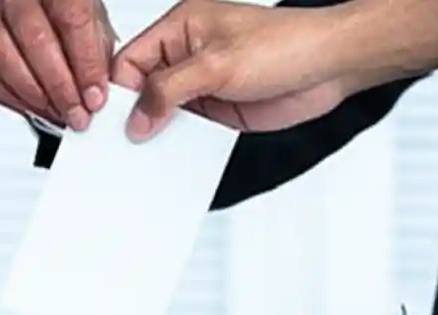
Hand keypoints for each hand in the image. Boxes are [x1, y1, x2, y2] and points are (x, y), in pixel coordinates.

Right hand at [0, 0, 115, 129]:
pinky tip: (29, 106)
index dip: (85, 63)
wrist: (32, 10)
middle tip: (75, 113)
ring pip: (1, 57)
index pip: (71, 17)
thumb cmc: (64, 17)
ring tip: (55, 113)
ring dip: (32, 95)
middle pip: (34, 38)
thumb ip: (95, 55)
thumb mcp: (92, 25)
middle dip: (59, 86)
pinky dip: (6, 98)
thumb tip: (93, 96)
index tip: (94, 97)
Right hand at [113, 0, 437, 140]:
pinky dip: (178, 146)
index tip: (105, 122)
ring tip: (141, 162)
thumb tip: (137, 121)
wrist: (332, 65)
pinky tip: (169, 163)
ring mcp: (202, 84)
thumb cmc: (285, 45)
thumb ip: (171, 91)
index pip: (129, 60)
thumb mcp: (218, 66)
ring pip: (163, 113)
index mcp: (179, 27)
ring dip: (156, 135)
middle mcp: (186, 54)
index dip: (116, 92)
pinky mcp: (219, 109)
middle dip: (132, 117)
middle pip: (141, 89)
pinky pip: (187, 130)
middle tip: (119, 148)